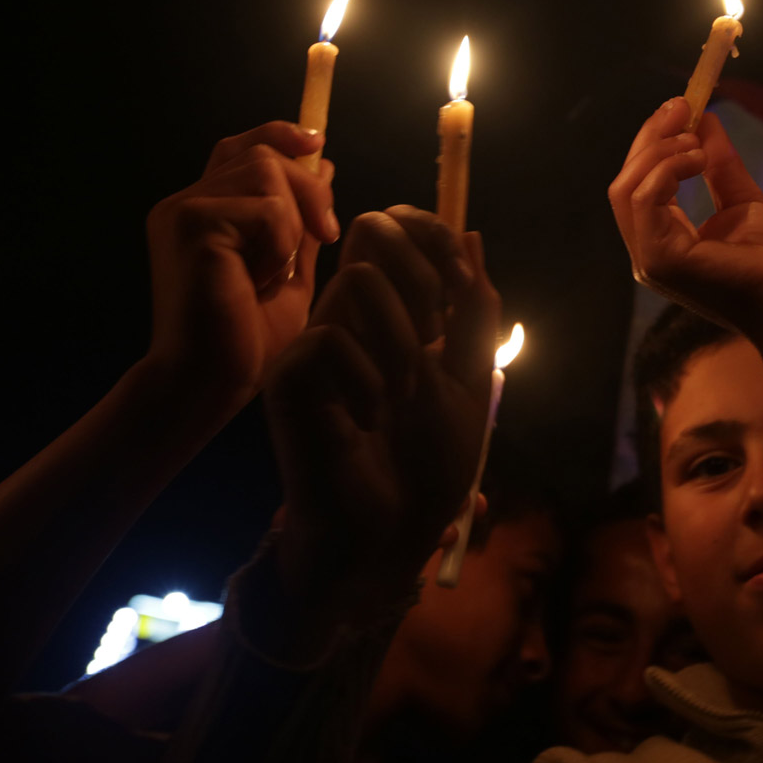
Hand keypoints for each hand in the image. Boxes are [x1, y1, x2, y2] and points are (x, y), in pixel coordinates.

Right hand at [144, 123, 339, 415]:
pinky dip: (280, 244)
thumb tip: (324, 166)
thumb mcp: (289, 272)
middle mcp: (185, 204)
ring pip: (265, 172)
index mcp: (203, 212)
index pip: (239, 147)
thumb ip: (301, 222)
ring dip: (291, 221)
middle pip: (260, 153)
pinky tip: (261, 280)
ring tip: (277, 270)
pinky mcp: (191, 224)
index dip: (279, 135)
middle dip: (307, 188)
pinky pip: (264, 208)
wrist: (208, 385)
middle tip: (326, 233)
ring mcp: (183, 210)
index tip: (317, 144)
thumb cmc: (244, 342)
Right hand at [264, 208, 499, 641]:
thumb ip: (473, 312)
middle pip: (371, 229)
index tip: (464, 283)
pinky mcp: (289, 381)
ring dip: (403, 336)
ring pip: (359, 281)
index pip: (395, 227)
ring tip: (407, 394)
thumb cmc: (426, 464)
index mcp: (391, 313)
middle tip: (440, 334)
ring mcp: (316, 345)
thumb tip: (472, 236)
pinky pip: (329, 339)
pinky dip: (368, 378)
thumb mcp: (470, 379)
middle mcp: (349, 317)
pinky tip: (371, 420)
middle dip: (423, 273)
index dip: (432, 232)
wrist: (391, 534)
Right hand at [608, 98, 762, 341]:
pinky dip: (667, 170)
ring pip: (626, 189)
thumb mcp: (741, 198)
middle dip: (650, 138)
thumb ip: (719, 163)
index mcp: (660, 237)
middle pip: (625, 181)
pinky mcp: (659, 259)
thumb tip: (706, 119)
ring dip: (659, 153)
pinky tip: (698, 161)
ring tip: (696, 143)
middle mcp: (646, 249)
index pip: (637, 182)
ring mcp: (648, 257)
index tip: (680, 107)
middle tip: (682, 108)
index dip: (653, 141)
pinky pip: (645, 202)